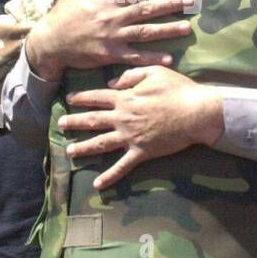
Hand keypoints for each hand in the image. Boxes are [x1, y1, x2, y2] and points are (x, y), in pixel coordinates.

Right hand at [25, 0, 195, 80]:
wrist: (50, 42)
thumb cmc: (64, 13)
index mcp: (107, 0)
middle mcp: (113, 18)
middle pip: (146, 10)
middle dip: (170, 5)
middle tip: (191, 1)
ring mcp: (113, 38)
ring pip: (145, 33)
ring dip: (167, 30)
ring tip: (187, 28)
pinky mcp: (110, 56)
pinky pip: (134, 57)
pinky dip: (151, 58)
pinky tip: (169, 58)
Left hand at [60, 65, 224, 188]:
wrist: (196, 113)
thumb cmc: (178, 90)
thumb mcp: (154, 73)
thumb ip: (130, 76)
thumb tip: (112, 83)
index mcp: (125, 98)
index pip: (98, 97)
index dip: (82, 98)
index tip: (69, 100)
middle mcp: (123, 118)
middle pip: (93, 120)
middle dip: (75, 122)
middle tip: (61, 124)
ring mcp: (130, 137)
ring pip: (101, 143)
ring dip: (84, 147)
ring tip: (69, 151)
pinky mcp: (141, 152)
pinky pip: (122, 167)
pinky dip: (109, 177)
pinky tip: (98, 184)